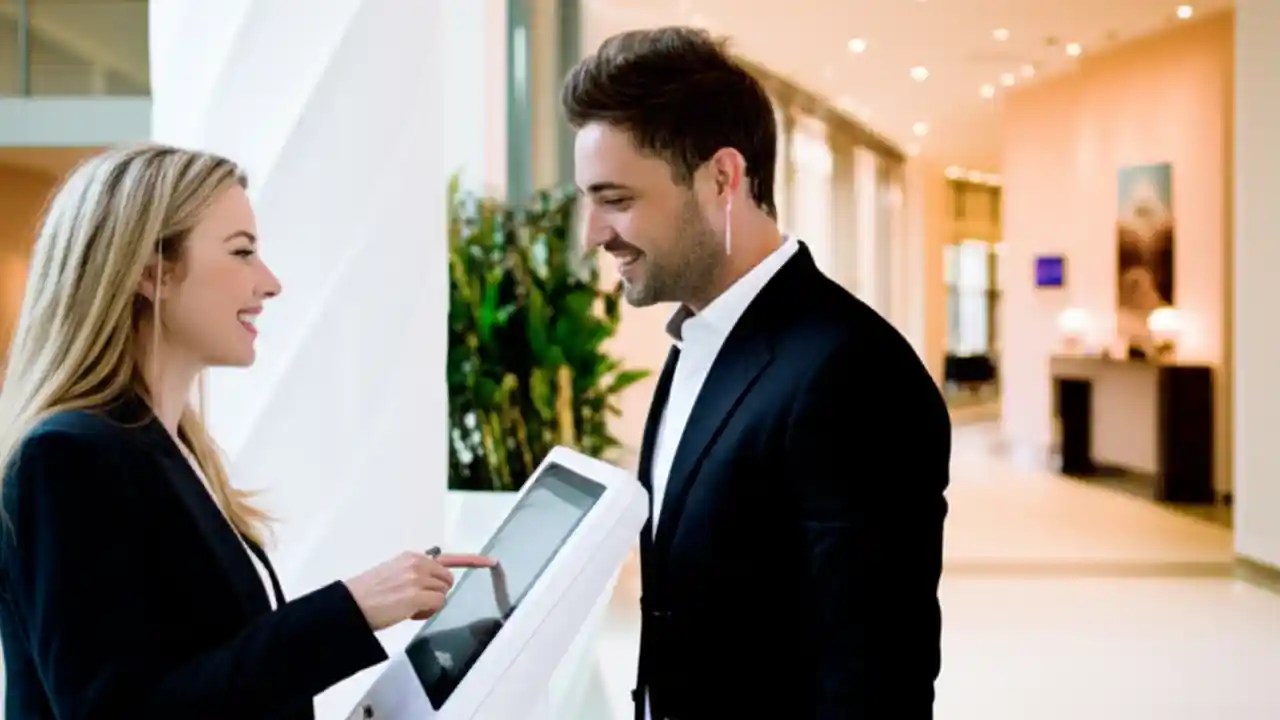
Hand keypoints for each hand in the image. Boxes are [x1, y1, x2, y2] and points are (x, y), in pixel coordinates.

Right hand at [344, 550, 493, 630]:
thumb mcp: (394, 573)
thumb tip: (435, 583)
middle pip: (448, 581)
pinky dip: (425, 613)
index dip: (473, 561)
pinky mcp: (416, 596)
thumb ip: (416, 573)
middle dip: (437, 593)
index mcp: (411, 557)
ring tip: (406, 608)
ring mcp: (417, 579)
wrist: (350, 606)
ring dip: (430, 605)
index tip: (491, 562)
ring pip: (443, 594)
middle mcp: (417, 564)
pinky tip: (408, 613)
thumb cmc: (368, 594)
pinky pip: (437, 605)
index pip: (448, 558)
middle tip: (415, 602)